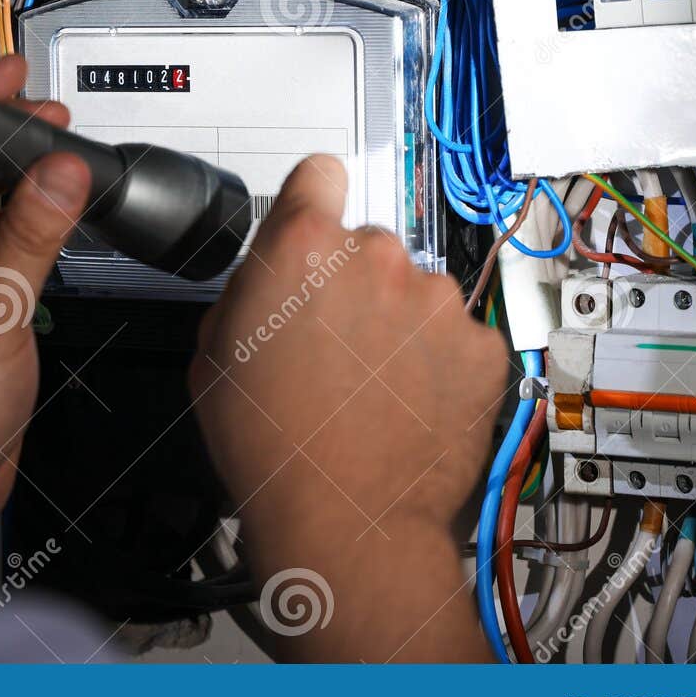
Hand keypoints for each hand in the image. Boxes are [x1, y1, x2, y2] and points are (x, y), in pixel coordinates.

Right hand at [191, 155, 508, 659]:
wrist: (347, 521)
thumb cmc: (273, 448)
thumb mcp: (214, 355)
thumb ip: (249, 292)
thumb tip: (269, 277)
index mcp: (302, 249)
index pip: (319, 174)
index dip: (314, 199)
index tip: (318, 219)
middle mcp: (376, 258)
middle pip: (366, 245)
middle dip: (352, 284)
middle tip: (333, 346)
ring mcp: (435, 301)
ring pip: (414, 292)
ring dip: (398, 324)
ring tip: (372, 387)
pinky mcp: (481, 345)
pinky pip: (456, 336)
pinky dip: (438, 363)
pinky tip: (408, 404)